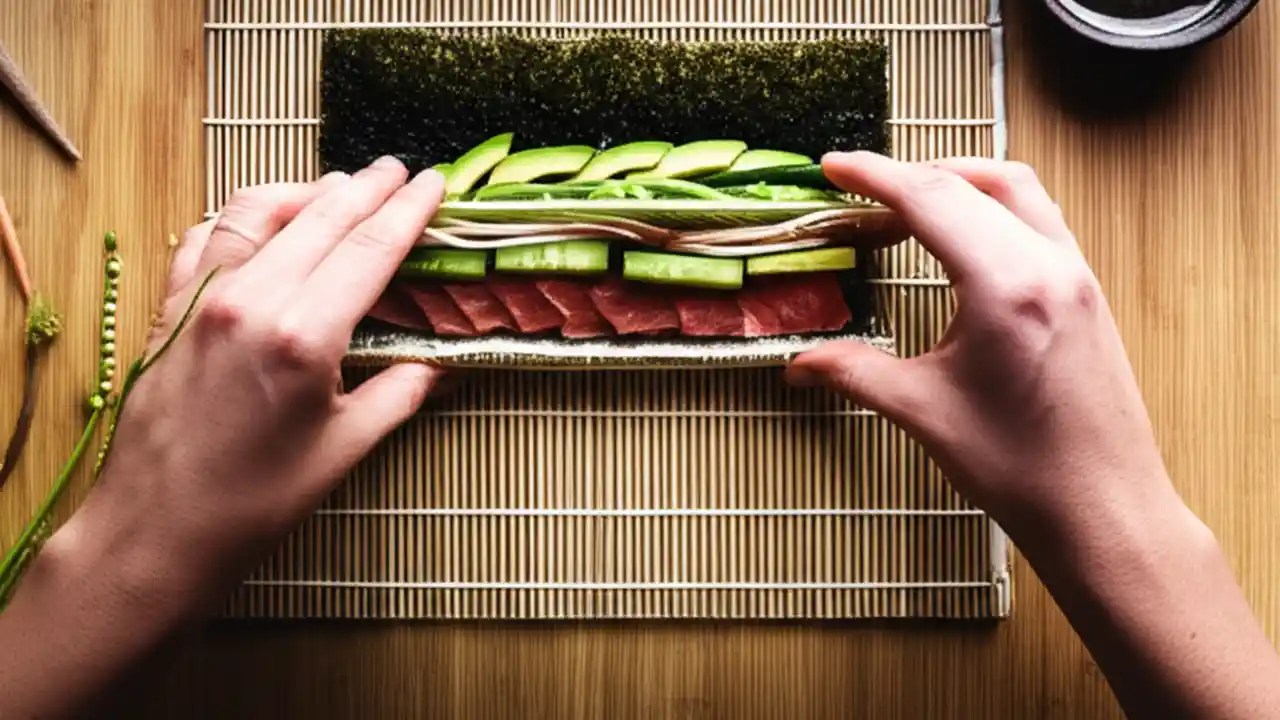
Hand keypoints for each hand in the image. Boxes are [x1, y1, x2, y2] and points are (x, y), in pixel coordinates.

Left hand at [57, 157, 446, 613]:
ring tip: (340, 187)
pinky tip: (264, 221)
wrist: (157, 527)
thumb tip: (445, 363)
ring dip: (307, 191)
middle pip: (321, 216)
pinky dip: (242, 216)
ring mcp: (203, 297)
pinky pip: (207, 234)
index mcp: (304, 335)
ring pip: (259, 211)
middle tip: (399, 170)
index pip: (370, 249)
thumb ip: (401, 393)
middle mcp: (251, 300)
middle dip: (367, 187)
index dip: (409, 210)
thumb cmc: (257, 499)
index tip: (435, 183)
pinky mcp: (170, 306)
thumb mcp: (345, 448)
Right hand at [788, 153, 1174, 540]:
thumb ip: (855, 372)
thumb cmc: (1020, 468)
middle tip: (858, 193)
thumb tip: (799, 362)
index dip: (874, 176)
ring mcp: (1077, 275)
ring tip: (909, 202)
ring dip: (959, 180)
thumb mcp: (923, 411)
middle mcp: (1048, 264)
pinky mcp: (1089, 293)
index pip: (930, 199)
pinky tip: (966, 238)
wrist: (1104, 511)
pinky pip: (1040, 218)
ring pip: (1016, 189)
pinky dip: (995, 206)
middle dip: (908, 177)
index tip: (834, 166)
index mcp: (1005, 285)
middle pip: (970, 182)